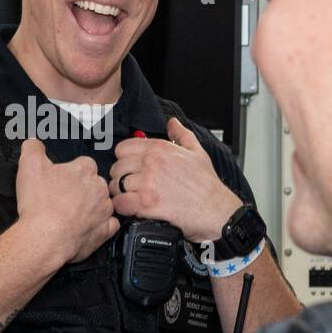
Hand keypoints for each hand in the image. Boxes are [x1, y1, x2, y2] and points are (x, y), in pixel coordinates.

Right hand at [15, 138, 118, 264]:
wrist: (46, 237)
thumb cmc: (40, 204)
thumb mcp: (28, 166)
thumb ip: (33, 149)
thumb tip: (34, 142)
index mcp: (83, 170)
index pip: (84, 163)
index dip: (72, 171)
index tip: (63, 178)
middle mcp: (98, 188)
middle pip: (95, 183)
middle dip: (83, 188)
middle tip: (64, 197)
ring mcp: (103, 210)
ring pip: (103, 203)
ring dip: (92, 206)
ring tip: (73, 213)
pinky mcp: (104, 231)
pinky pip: (109, 225)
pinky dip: (101, 225)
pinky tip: (88, 226)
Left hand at [109, 117, 240, 241]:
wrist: (215, 209)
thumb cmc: (207, 184)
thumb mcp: (197, 152)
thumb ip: (181, 134)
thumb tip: (172, 123)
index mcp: (160, 148)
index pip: (123, 148)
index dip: (125, 159)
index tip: (131, 167)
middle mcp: (151, 163)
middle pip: (117, 167)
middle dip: (121, 177)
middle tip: (131, 185)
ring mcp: (147, 183)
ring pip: (116, 186)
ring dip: (121, 193)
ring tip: (131, 198)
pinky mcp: (146, 203)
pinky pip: (120, 203)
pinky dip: (123, 207)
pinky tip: (132, 208)